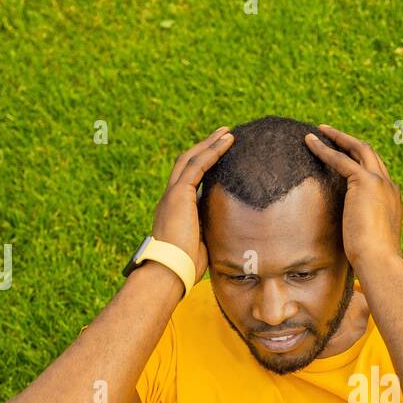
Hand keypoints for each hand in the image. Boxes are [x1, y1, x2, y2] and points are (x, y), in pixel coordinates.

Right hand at [150, 126, 233, 283]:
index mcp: (175, 209)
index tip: (219, 156)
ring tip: (228, 133)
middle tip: (224, 135)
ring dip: (210, 144)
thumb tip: (231, 229)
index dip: (204, 166)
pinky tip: (226, 142)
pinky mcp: (178, 194)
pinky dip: (212, 152)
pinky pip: (196, 166)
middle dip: (206, 147)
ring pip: (191, 159)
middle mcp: (171, 198)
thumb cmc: (188, 266)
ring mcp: (173, 194)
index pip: (189, 180)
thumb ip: (212, 229)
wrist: (171, 270)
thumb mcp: (204, 242)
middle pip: (187, 163)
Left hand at [303, 124, 402, 273]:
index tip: (346, 157)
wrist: (379, 260)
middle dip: (351, 143)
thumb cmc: (373, 259)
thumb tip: (352, 236)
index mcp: (392, 199)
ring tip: (320, 131)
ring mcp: (379, 182)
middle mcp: (389, 186)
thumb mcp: (369, 238)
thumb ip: (363, 228)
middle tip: (331, 134)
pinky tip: (310, 142)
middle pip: (370, 154)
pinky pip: (341, 159)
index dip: (360, 162)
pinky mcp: (365, 182)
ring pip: (359, 149)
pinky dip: (324, 149)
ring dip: (339, 138)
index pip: (377, 172)